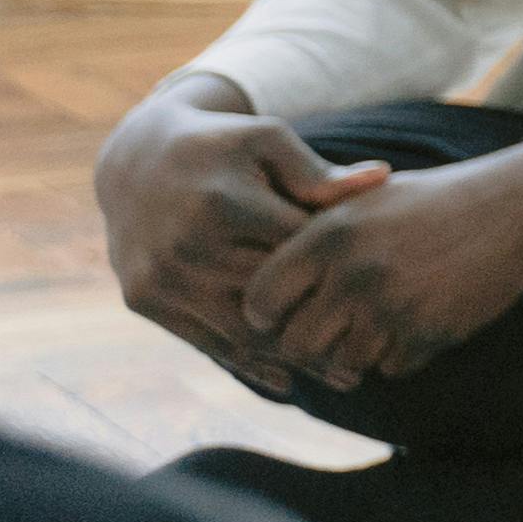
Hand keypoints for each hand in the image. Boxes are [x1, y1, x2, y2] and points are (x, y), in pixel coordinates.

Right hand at [94, 85, 386, 393]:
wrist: (136, 161)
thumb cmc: (222, 146)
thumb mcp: (268, 142)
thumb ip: (320, 173)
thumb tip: (383, 177)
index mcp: (222, 203)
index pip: (296, 250)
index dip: (338, 274)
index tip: (386, 297)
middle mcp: (185, 245)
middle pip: (270, 300)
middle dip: (324, 328)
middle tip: (374, 358)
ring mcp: (160, 277)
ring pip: (239, 332)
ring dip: (292, 362)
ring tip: (343, 379)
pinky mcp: (143, 299)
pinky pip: (203, 341)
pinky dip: (247, 363)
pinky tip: (288, 379)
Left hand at [237, 140, 522, 394]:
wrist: (519, 200)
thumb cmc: (435, 201)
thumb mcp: (366, 200)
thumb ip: (313, 233)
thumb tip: (256, 283)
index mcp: (328, 234)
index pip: (259, 301)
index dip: (267, 317)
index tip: (286, 316)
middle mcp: (352, 271)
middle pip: (295, 346)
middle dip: (310, 348)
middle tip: (332, 336)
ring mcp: (392, 305)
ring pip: (342, 365)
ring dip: (358, 356)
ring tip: (380, 327)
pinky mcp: (430, 331)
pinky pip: (392, 369)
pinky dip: (402, 355)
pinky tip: (421, 321)